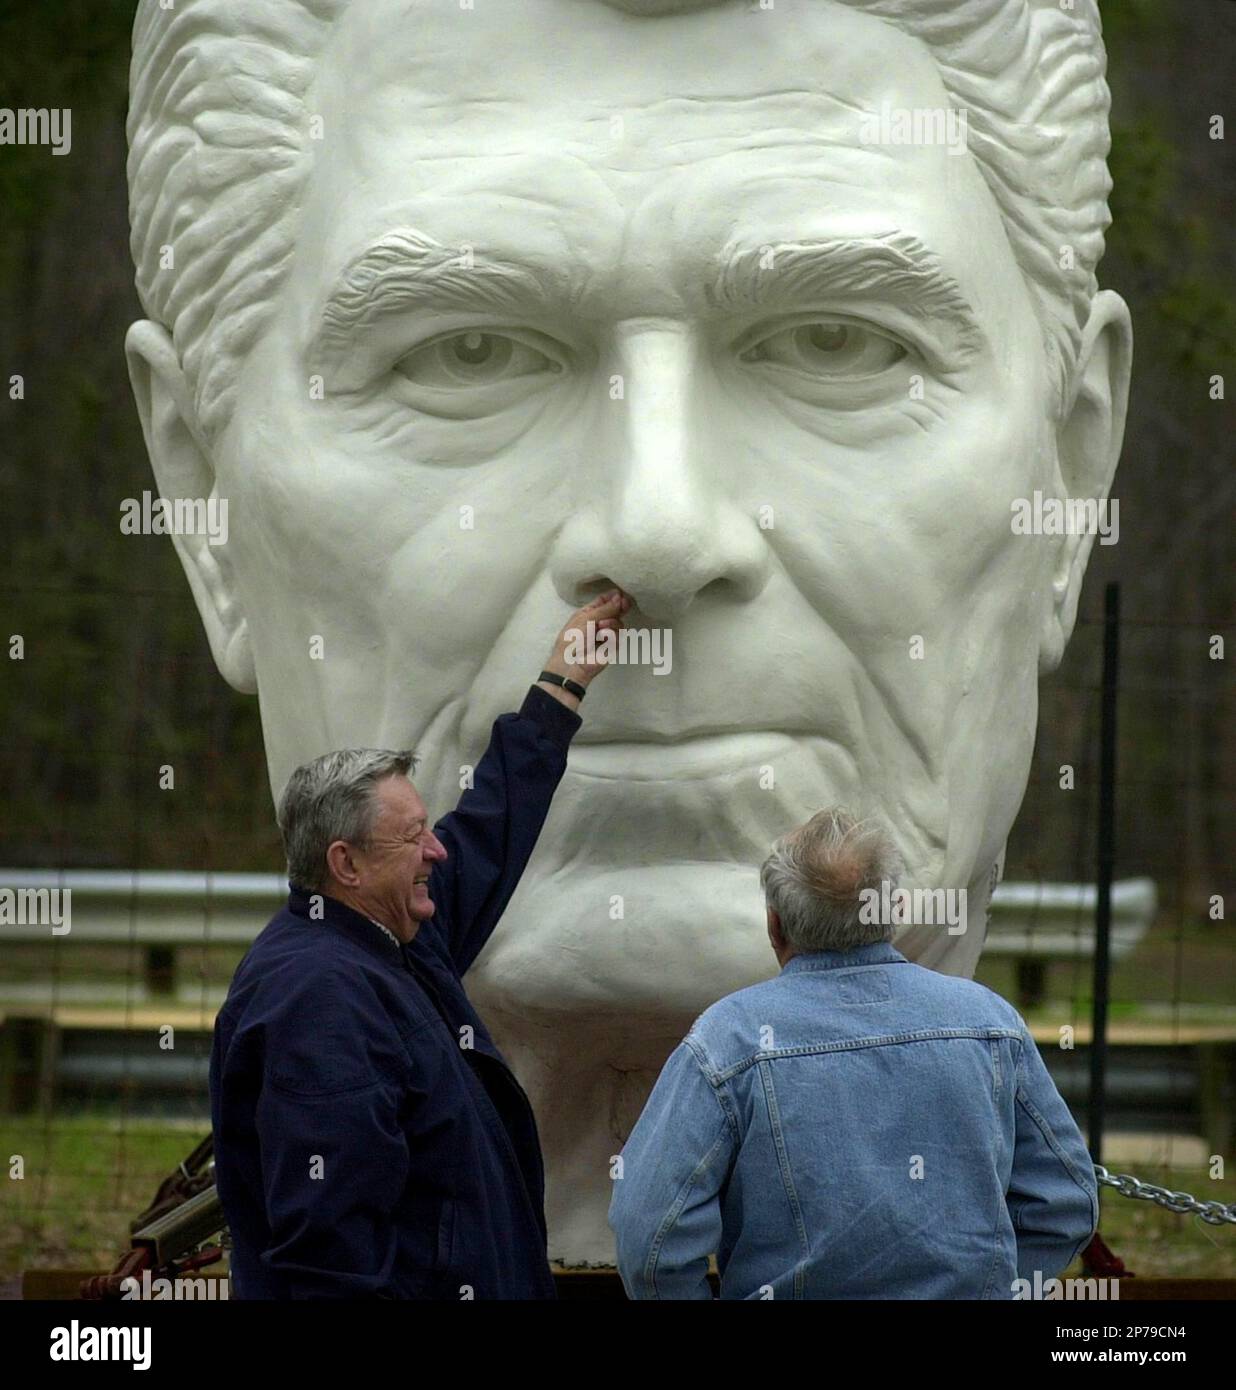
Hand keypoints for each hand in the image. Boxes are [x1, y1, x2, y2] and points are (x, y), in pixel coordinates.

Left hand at [537, 588, 631, 707]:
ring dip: (612, 622)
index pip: (602, 601)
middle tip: (625, 604)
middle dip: (619, 607)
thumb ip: (604, 609)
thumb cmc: (572, 639)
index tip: (620, 593)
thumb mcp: (585, 619)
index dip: (612, 597)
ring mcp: (606, 635)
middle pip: (614, 610)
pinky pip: (619, 635)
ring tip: (601, 628)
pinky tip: (604, 637)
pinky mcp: (613, 646)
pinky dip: (612, 634)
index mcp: (587, 614)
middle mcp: (598, 622)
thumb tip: (620, 597)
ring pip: (618, 622)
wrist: (572, 665)